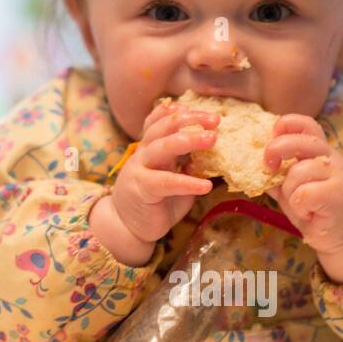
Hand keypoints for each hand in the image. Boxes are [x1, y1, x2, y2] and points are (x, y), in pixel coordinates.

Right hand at [106, 100, 218, 245]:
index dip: (182, 113)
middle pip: (163, 127)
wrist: (127, 228)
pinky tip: (206, 186)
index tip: (206, 112)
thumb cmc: (156, 203)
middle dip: (190, 120)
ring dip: (189, 140)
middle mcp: (144, 153)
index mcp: (150, 147)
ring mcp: (140, 169)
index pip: (161, 120)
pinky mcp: (142, 189)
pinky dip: (188, 183)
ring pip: (162, 146)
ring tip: (213, 140)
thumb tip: (214, 156)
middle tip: (215, 120)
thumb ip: (188, 166)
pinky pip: (166, 182)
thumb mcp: (175, 179)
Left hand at [263, 114, 342, 251]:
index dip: (287, 124)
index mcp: (320, 152)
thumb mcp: (292, 191)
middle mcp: (331, 158)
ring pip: (297, 173)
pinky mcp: (339, 194)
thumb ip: (278, 178)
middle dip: (277, 149)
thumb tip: (254, 168)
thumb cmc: (317, 210)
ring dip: (289, 193)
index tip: (272, 136)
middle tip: (268, 166)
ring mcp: (338, 174)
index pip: (306, 125)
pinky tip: (309, 213)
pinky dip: (299, 207)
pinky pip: (304, 194)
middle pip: (301, 141)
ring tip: (300, 205)